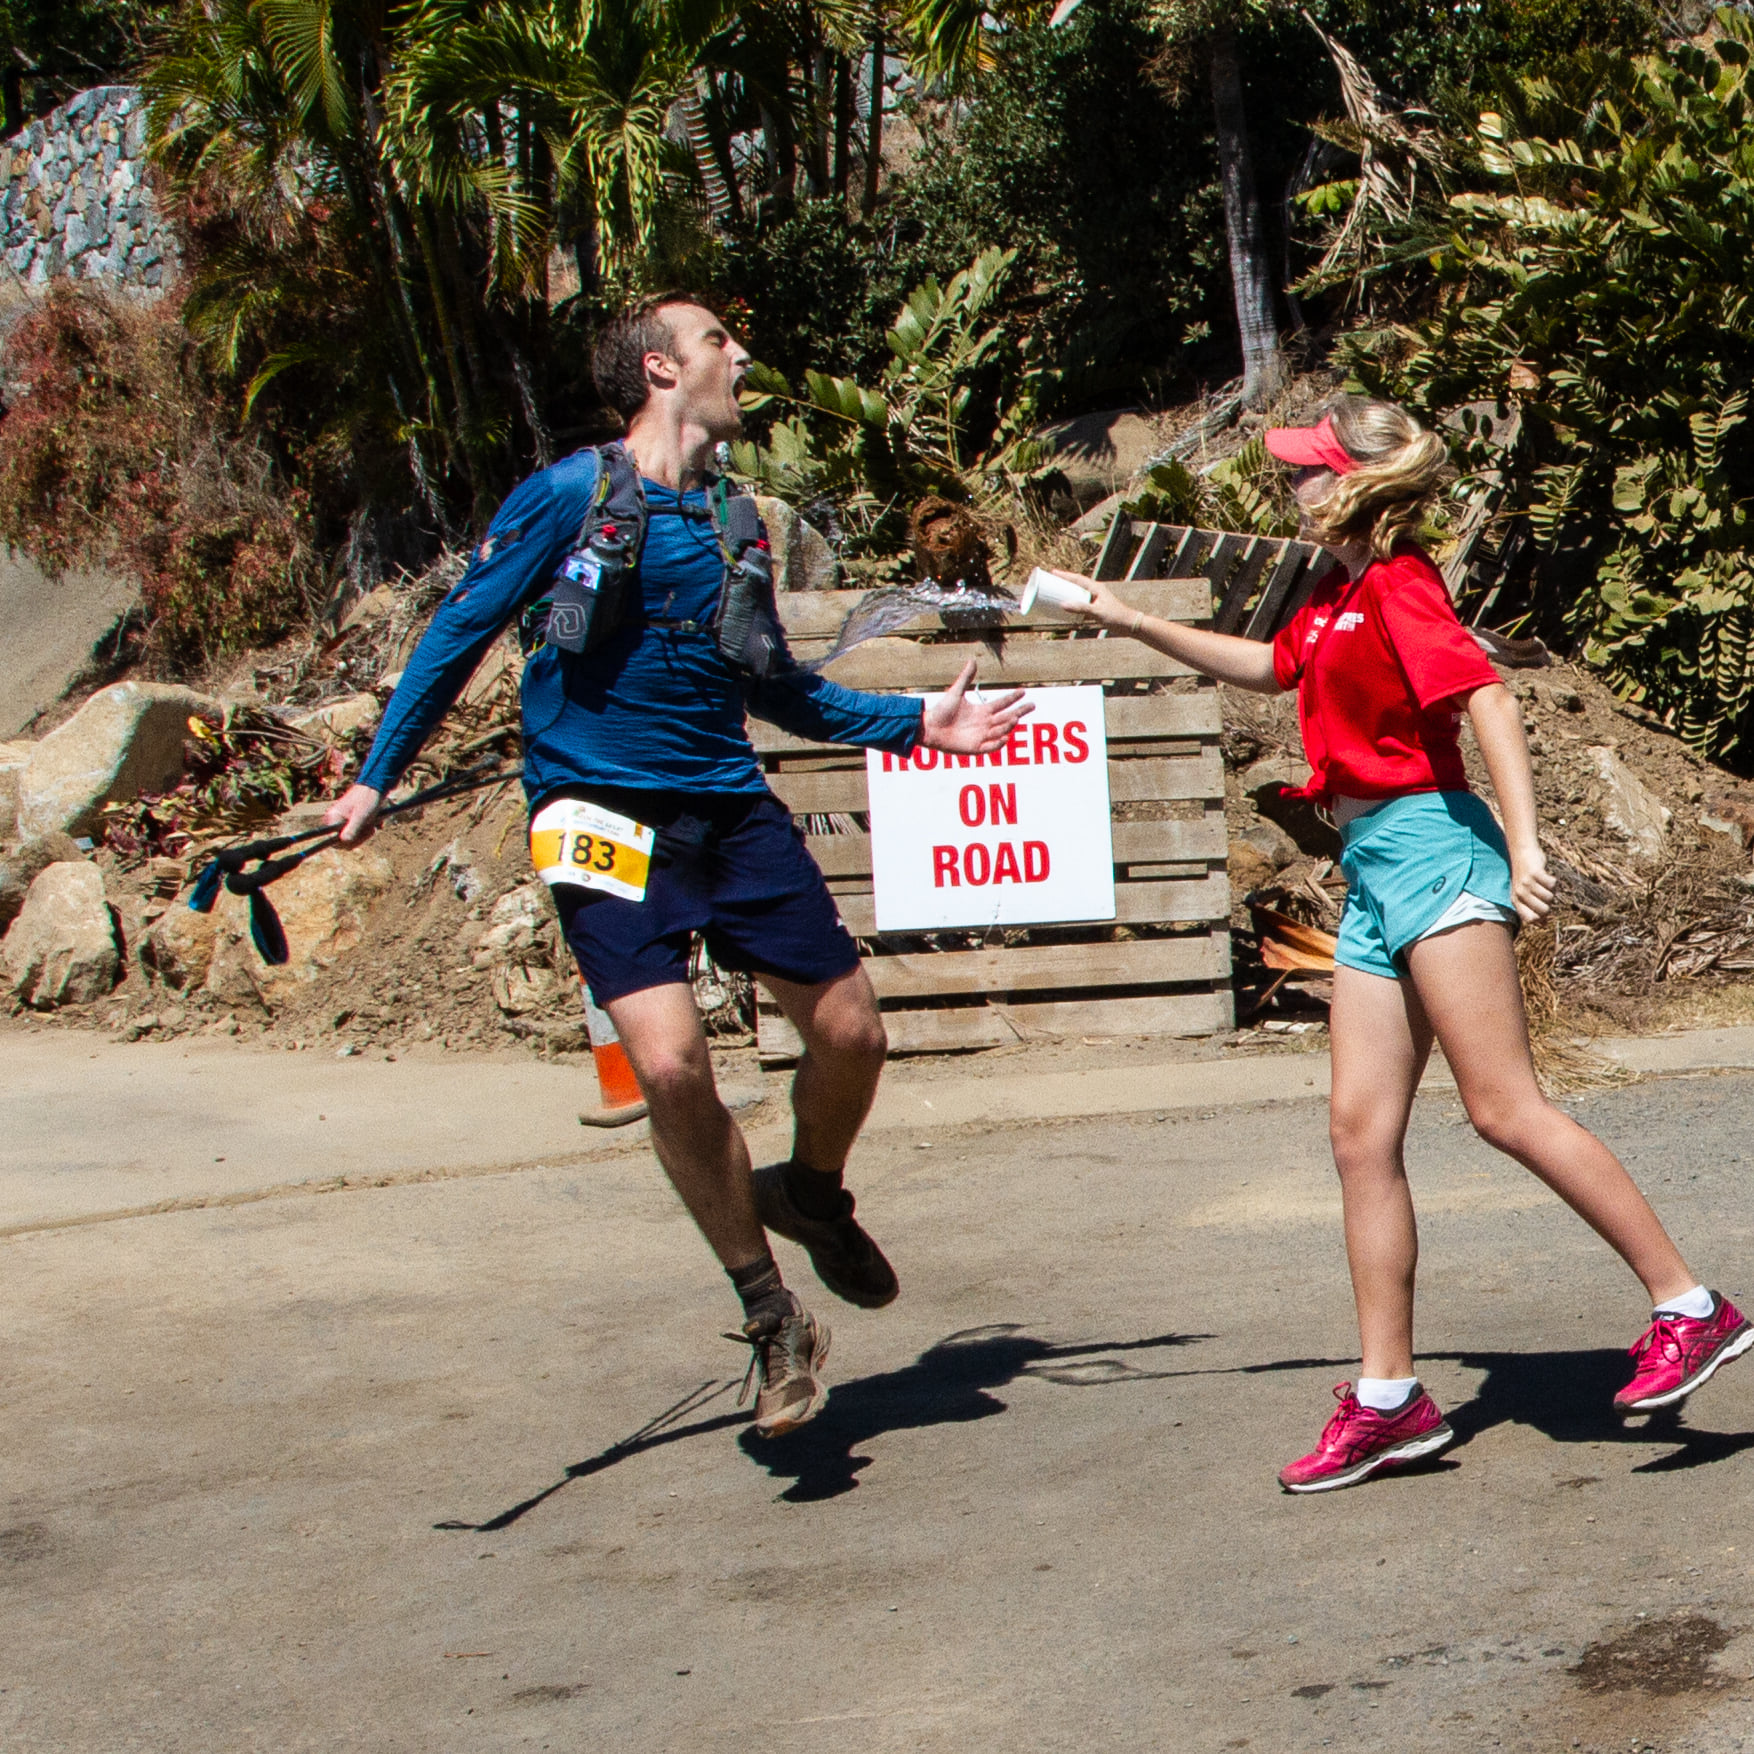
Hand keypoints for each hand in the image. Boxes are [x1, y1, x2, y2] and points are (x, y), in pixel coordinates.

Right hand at [325, 783, 383, 845]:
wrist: (376, 788)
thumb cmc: (368, 800)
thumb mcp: (362, 815)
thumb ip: (353, 828)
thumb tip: (343, 841)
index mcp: (332, 817)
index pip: (331, 840)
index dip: (345, 843)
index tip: (358, 838)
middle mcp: (332, 820)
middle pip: (341, 842)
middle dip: (358, 839)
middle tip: (371, 830)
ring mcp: (340, 821)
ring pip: (350, 839)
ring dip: (363, 836)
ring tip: (372, 827)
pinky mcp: (347, 822)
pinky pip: (354, 835)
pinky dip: (364, 833)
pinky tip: (372, 826)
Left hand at [919, 660, 1033, 754]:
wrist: (929, 728)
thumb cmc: (941, 711)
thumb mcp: (956, 692)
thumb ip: (965, 678)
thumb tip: (973, 659)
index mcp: (982, 711)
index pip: (1002, 704)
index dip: (1012, 698)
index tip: (1024, 691)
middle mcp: (985, 723)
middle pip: (1007, 717)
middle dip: (1020, 711)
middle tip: (1033, 705)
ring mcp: (981, 736)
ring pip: (1000, 730)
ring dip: (1009, 725)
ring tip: (1015, 717)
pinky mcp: (975, 747)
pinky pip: (990, 747)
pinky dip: (998, 743)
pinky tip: (1005, 736)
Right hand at [1049, 570, 1137, 632]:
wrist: (1129, 624)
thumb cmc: (1116, 616)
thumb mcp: (1097, 612)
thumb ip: (1081, 608)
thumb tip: (1062, 605)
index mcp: (1096, 588)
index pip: (1078, 578)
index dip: (1065, 575)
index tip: (1053, 572)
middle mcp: (1096, 591)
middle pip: (1077, 584)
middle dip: (1064, 581)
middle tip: (1051, 581)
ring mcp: (1096, 599)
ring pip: (1078, 593)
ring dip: (1068, 592)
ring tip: (1056, 592)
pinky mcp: (1096, 607)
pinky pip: (1081, 602)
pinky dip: (1072, 603)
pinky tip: (1067, 607)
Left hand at [1510, 843, 1555, 922]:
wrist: (1521, 851)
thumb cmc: (1526, 875)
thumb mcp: (1525, 893)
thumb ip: (1532, 909)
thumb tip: (1544, 925)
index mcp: (1515, 900)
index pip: (1530, 919)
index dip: (1541, 919)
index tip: (1545, 913)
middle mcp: (1519, 893)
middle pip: (1544, 910)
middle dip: (1550, 904)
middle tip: (1545, 894)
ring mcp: (1527, 883)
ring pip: (1550, 897)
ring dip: (1552, 891)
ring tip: (1544, 883)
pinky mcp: (1535, 873)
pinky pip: (1552, 884)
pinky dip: (1553, 881)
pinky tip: (1546, 876)